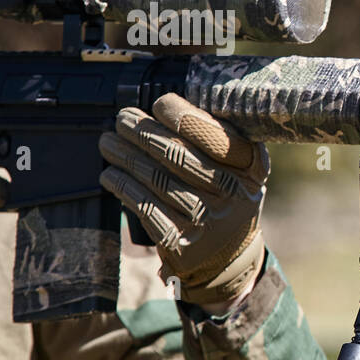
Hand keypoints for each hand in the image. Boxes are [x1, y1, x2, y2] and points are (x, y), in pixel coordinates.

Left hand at [99, 95, 269, 308]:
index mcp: (251, 168)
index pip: (216, 136)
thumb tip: (167, 108)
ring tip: (108, 142)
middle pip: (180, 155)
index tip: (159, 104)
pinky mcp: (182, 241)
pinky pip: (145, 207)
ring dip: (127, 157)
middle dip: (145, 132)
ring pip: (158, 179)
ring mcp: (207, 220)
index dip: (184, 117)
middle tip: (123, 118)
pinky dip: (124, 187)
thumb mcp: (239, 169)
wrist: (227, 255)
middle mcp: (233, 194)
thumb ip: (218, 139)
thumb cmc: (226, 197)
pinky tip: (111, 175)